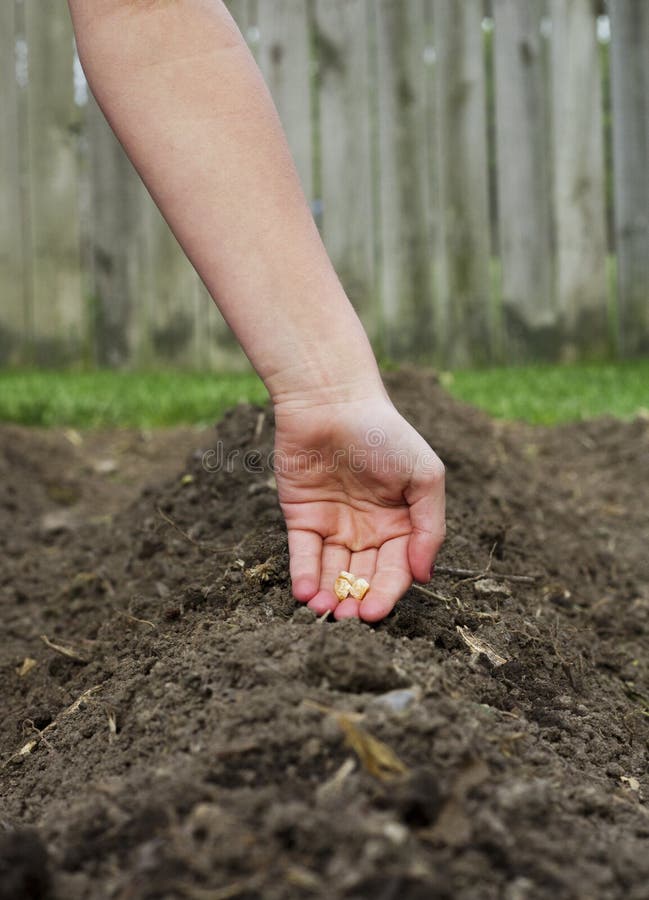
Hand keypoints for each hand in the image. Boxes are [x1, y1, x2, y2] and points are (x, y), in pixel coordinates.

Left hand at [273, 393, 444, 621]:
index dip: (386, 593)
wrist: (332, 401)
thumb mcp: (424, 477)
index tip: (374, 612)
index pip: (396, 569)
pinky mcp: (302, 517)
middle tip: (346, 619)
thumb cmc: (385, 434)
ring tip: (323, 611)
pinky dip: (304, 576)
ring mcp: (334, 525)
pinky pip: (303, 554)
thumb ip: (429, 528)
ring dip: (329, 595)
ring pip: (332, 572)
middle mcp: (368, 530)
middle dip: (355, 601)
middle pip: (363, 577)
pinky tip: (305, 593)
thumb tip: (423, 577)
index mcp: (401, 524)